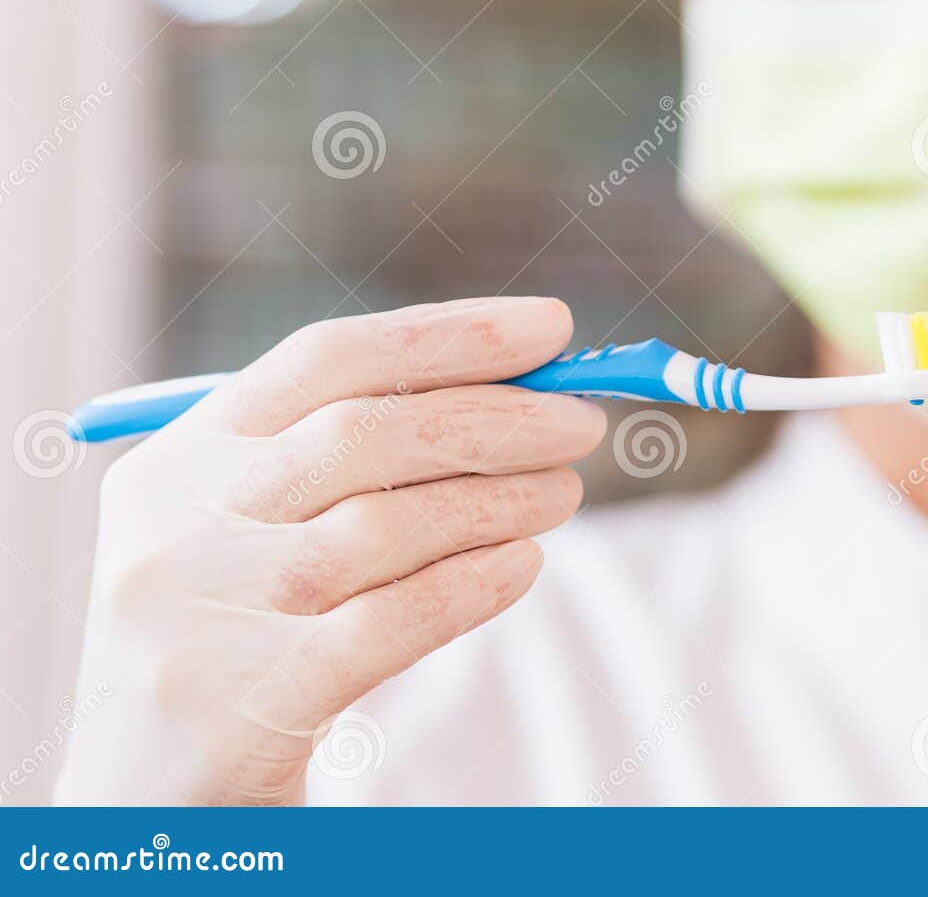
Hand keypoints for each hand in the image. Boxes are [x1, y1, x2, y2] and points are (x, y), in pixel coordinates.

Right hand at [54, 297, 604, 804]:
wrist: (144, 800)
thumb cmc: (236, 638)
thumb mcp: (249, 532)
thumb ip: (349, 460)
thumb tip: (519, 391)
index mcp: (180, 458)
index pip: (326, 358)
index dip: (448, 335)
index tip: (550, 329)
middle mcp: (180, 522)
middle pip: (364, 433)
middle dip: (494, 418)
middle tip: (581, 424)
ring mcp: (207, 612)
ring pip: (385, 526)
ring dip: (500, 501)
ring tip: (566, 494)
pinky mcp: (249, 701)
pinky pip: (391, 622)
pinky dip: (472, 585)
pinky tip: (525, 565)